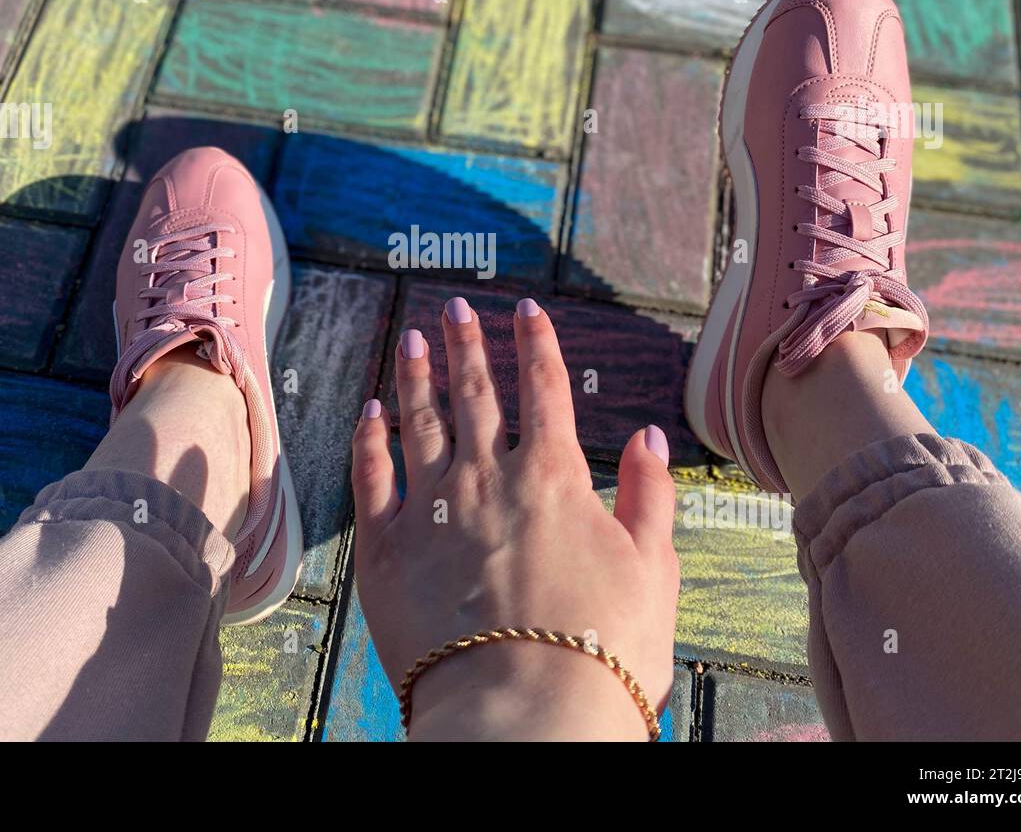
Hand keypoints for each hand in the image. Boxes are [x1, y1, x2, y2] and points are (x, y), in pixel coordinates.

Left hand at [350, 296, 679, 740]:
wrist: (526, 711)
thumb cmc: (603, 648)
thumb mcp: (652, 569)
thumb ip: (651, 496)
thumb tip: (649, 436)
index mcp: (554, 478)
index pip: (544, 389)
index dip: (535, 343)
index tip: (525, 309)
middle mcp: (488, 478)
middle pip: (476, 393)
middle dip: (467, 345)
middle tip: (454, 309)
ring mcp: (432, 509)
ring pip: (419, 421)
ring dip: (416, 375)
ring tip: (411, 338)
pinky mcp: (385, 549)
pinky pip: (371, 477)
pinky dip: (369, 439)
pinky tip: (369, 411)